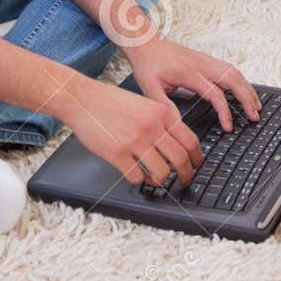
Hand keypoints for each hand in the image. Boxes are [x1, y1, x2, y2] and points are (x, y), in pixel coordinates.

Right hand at [60, 73, 203, 186]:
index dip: (196, 158)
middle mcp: (152, 126)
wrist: (83, 99)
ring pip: (161, 172)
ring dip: (162, 180)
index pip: (190, 141)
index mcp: (162, 113)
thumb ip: (162, 121)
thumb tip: (177, 145)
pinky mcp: (117, 153)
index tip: (195, 165)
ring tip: (158, 180)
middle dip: (186, 175)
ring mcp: (134, 140)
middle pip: (180, 159)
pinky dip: (140, 180)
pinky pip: (137, 176)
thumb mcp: (145, 104)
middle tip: (184, 180)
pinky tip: (137, 175)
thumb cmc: (111, 102)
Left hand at [125, 34, 260, 131]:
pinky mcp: (206, 59)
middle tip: (254, 116)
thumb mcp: (149, 88)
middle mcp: (201, 64)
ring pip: (234, 72)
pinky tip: (245, 91)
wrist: (145, 42)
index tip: (229, 127)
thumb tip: (178, 125)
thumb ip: (164, 106)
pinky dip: (241, 81)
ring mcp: (206, 60)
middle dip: (247, 98)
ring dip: (248, 89)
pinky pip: (230, 69)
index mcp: (188, 72)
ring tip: (256, 106)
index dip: (225, 112)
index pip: (215, 93)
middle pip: (233, 79)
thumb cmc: (147, 64)